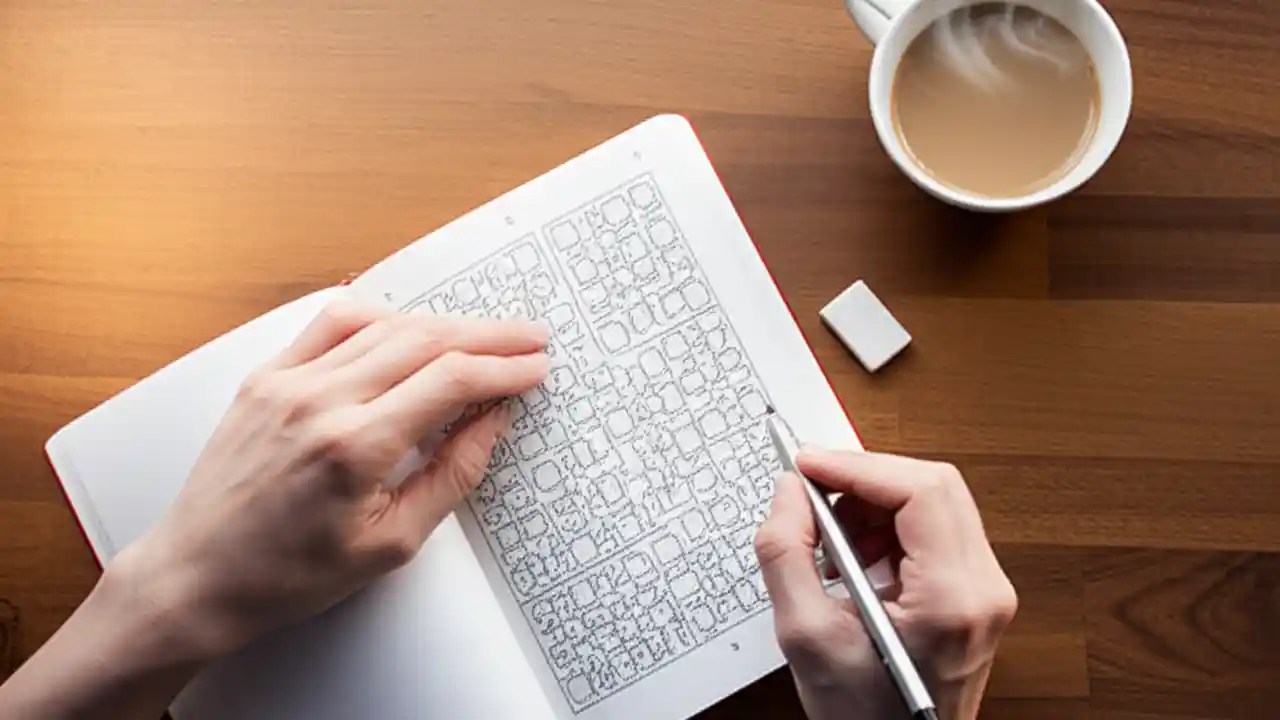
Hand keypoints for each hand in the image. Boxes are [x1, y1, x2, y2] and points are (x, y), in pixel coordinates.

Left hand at [0, 301, 549, 719]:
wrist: (197, 578)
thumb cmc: (290, 576)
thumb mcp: (391, 544)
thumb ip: (452, 475)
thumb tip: (493, 421)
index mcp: (356, 448)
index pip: (450, 380)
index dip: (504, 368)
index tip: (536, 368)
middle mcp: (320, 401)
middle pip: (426, 341)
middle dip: (488, 335)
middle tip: (530, 337)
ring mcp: (286, 382)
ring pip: (384, 326)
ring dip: (441, 325)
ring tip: (481, 334)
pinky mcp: (264, 377)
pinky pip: (331, 323)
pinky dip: (380, 316)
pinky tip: (407, 325)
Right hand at [754, 448, 1016, 719]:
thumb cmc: (864, 717)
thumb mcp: (805, 638)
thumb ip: (786, 554)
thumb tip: (790, 492)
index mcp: (953, 600)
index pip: (920, 491)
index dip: (858, 466)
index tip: (809, 464)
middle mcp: (984, 588)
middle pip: (933, 485)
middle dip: (864, 480)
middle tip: (813, 493)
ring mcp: (986, 589)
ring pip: (933, 501)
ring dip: (873, 504)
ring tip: (830, 541)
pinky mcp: (974, 591)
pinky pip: (933, 528)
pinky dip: (886, 526)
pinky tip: (853, 557)